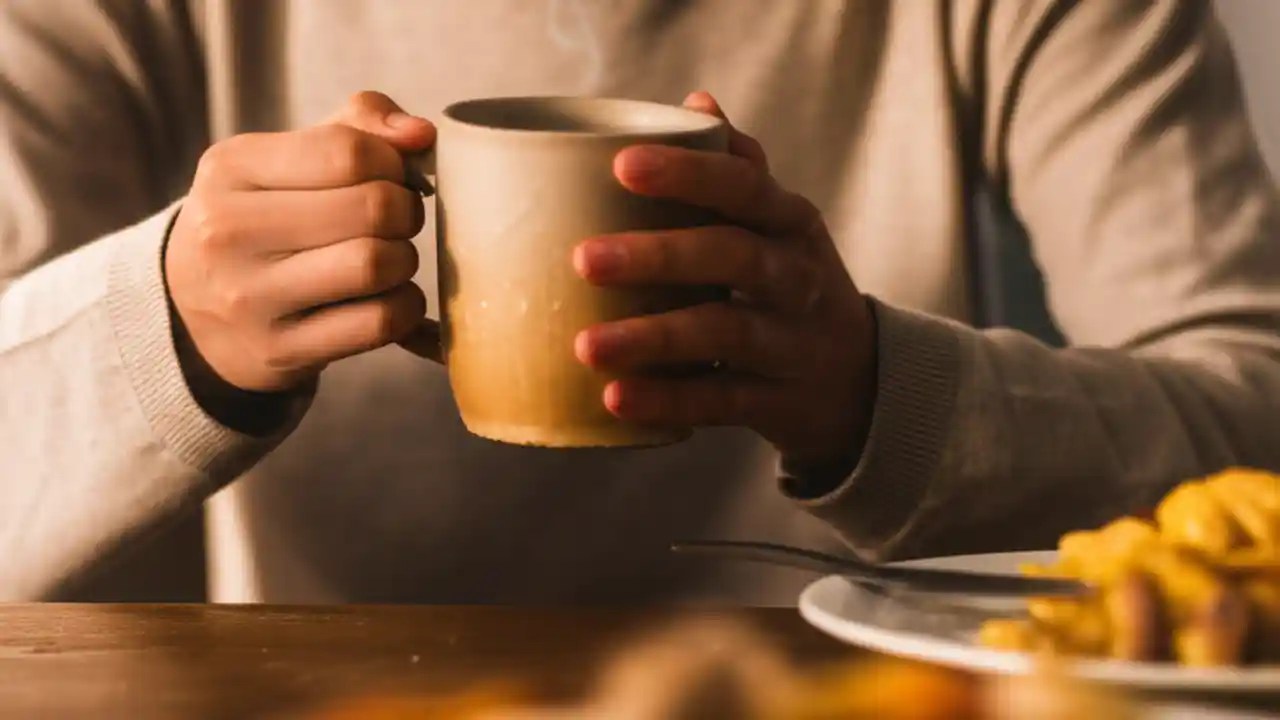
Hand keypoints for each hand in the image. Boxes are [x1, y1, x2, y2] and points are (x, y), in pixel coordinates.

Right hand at [166, 91, 433, 400]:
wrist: (194, 311)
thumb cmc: (264, 219)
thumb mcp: (286, 160)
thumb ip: (358, 126)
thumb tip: (421, 134)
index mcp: (231, 167)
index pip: (348, 151)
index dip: (393, 163)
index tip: (391, 177)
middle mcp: (229, 231)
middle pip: (372, 208)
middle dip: (406, 212)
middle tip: (398, 221)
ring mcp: (249, 298)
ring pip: (376, 265)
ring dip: (405, 261)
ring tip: (390, 258)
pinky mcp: (279, 350)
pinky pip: (379, 323)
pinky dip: (405, 308)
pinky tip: (390, 298)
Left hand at [573, 92, 877, 468]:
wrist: (861, 380)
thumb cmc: (792, 283)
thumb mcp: (780, 225)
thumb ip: (739, 169)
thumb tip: (696, 99)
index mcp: (790, 222)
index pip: (744, 187)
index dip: (688, 175)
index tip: (622, 165)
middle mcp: (798, 278)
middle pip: (734, 257)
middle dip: (659, 256)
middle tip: (585, 259)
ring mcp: (791, 343)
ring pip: (726, 333)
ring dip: (654, 337)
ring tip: (587, 346)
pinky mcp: (778, 402)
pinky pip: (722, 400)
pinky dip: (670, 401)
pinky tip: (617, 399)